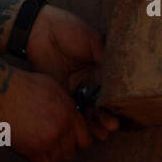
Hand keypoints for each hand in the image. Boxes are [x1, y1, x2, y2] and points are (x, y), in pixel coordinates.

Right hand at [0, 68, 93, 161]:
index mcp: (69, 111)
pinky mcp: (34, 150)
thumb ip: (63, 105)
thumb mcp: (51, 87)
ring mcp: (50, 139)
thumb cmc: (20, 85)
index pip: (85, 139)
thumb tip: (67, 116)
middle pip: (72, 154)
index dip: (77, 146)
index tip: (68, 148)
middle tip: (54, 159)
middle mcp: (63, 127)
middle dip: (63, 158)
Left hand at [26, 6, 119, 141]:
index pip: (114, 87)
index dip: (118, 100)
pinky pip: (73, 109)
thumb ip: (105, 55)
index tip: (121, 111)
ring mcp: (77, 87)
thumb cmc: (68, 29)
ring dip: (96, 122)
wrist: (40, 30)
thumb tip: (121, 73)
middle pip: (104, 102)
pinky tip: (85, 129)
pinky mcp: (62, 92)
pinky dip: (79, 120)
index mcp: (102, 65)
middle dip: (108, 115)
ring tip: (101, 132)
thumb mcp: (91, 39)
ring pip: (90, 109)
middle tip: (112, 126)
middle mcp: (91, 79)